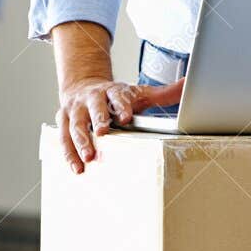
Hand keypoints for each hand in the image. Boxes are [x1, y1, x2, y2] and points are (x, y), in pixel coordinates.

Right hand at [56, 76, 183, 173]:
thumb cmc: (114, 96)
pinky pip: (63, 137)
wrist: (83, 84)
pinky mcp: (63, 120)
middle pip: (93, 108)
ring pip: (75, 125)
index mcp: (112, 91)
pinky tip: (75, 167)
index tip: (126, 116)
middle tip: (101, 133)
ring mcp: (75, 109)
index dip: (121, 106)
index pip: (117, 97)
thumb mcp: (138, 93)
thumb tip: (187, 84)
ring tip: (87, 157)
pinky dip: (68, 153)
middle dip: (97, 120)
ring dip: (80, 141)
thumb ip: (163, 93)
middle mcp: (91, 98)